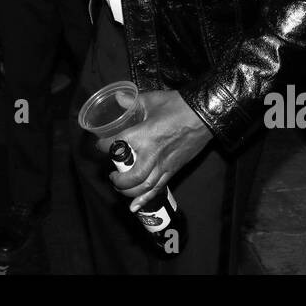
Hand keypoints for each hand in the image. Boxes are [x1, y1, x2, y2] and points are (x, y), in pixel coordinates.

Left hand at [101, 90, 212, 212]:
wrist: (205, 115)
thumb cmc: (178, 106)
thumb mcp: (152, 99)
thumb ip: (131, 101)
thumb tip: (117, 98)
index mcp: (143, 136)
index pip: (116, 146)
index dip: (103, 146)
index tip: (99, 145)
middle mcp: (152, 155)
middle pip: (131, 177)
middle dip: (118, 180)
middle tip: (112, 175)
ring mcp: (164, 165)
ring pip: (144, 187)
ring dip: (129, 192)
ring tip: (121, 188)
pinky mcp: (173, 169)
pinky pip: (158, 189)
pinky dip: (145, 200)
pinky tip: (135, 208)